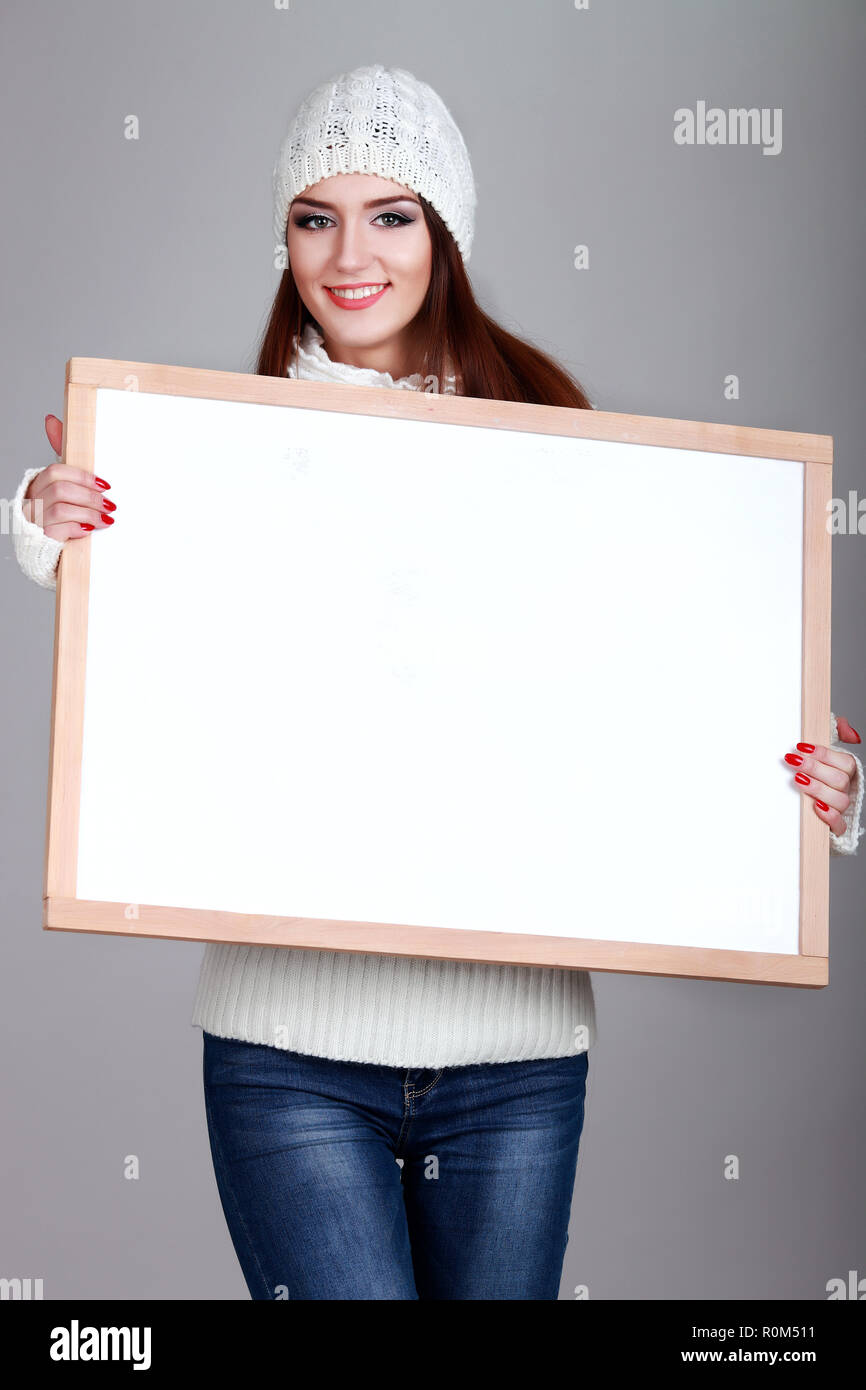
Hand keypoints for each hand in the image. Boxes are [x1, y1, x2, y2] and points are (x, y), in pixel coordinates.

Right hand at [22, 414, 115, 539]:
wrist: (51, 548)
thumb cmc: (60, 513)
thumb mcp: (64, 484)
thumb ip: (62, 455)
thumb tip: (52, 420)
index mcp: (37, 484)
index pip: (56, 472)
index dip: (82, 477)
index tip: (105, 485)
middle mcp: (32, 501)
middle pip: (60, 489)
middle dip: (90, 496)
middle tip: (109, 504)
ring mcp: (35, 521)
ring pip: (61, 508)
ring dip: (89, 513)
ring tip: (106, 520)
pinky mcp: (42, 539)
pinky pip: (58, 529)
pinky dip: (78, 527)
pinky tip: (89, 530)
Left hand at [785, 716, 860, 835]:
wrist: (804, 800)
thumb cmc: (816, 771)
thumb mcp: (824, 747)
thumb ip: (838, 731)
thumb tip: (851, 734)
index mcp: (847, 772)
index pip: (846, 762)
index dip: (824, 754)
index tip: (801, 747)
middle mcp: (847, 790)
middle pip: (840, 779)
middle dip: (815, 768)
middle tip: (793, 761)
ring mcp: (841, 808)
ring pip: (839, 800)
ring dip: (817, 788)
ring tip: (798, 779)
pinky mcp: (835, 826)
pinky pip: (839, 825)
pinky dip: (829, 816)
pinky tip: (816, 806)